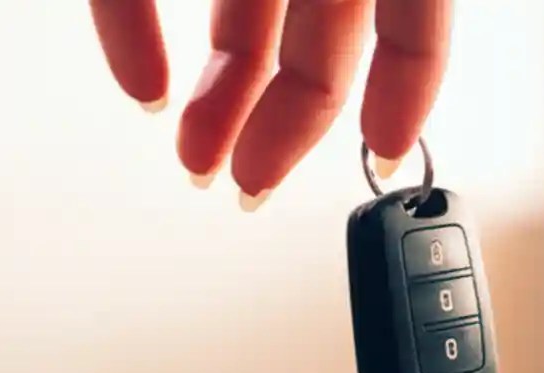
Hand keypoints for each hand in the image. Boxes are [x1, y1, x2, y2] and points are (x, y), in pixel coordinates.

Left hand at [88, 0, 451, 208]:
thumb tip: (282, 67)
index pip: (413, 9)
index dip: (408, 85)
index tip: (384, 155)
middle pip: (318, 33)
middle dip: (288, 119)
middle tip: (257, 185)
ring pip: (238, 17)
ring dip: (218, 95)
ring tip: (198, 156)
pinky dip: (129, 35)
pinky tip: (139, 85)